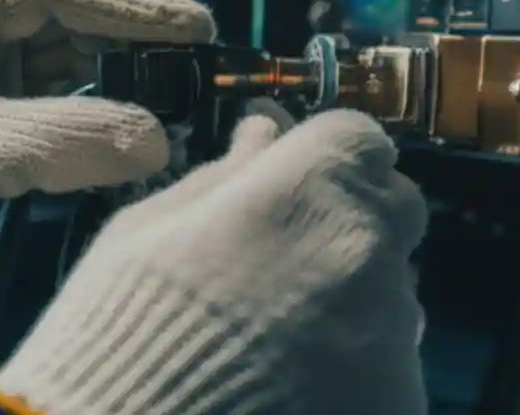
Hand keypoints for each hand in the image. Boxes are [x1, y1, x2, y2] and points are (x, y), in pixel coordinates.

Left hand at [0, 0, 214, 372]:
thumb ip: (67, 141)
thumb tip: (156, 140)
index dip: (130, 1)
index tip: (193, 26)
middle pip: (67, 22)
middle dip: (133, 44)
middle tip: (197, 69)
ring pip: (64, 70)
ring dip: (118, 89)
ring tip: (175, 108)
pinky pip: (50, 114)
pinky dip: (92, 128)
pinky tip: (128, 144)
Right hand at [0, 106, 429, 414]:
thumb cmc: (119, 333)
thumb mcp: (144, 234)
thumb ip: (223, 175)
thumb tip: (265, 132)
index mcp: (304, 193)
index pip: (358, 138)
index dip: (326, 155)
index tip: (297, 177)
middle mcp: (366, 254)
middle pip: (391, 207)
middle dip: (349, 215)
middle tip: (284, 254)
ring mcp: (391, 334)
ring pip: (393, 287)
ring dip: (352, 291)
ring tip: (279, 333)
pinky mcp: (400, 399)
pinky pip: (390, 358)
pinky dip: (354, 359)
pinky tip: (295, 379)